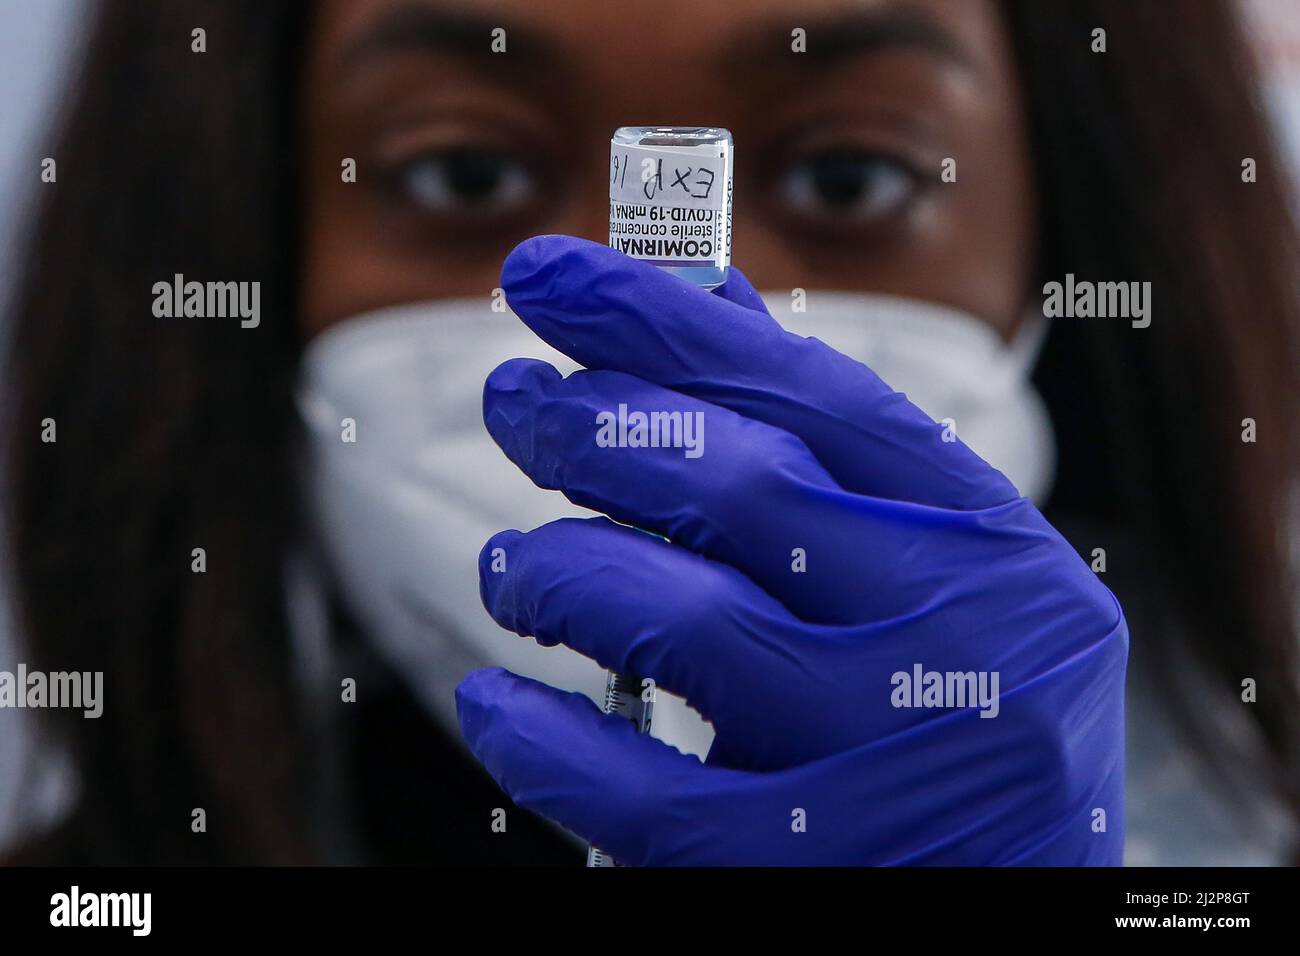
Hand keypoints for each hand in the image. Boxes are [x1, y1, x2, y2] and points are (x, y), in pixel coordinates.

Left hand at [456, 235, 1127, 864]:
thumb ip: (829, 451)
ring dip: (562, 572)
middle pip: (741, 485)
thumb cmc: (962, 721)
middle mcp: (966, 639)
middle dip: (594, 426)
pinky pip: (652, 798)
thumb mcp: (935, 575)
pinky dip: (550, 745)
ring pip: (685, 623)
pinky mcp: (822, 869)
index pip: (814, 394)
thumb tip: (705, 302)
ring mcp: (897, 761)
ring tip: (512, 563)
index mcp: (993, 546)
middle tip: (514, 403)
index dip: (664, 322)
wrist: (1019, 906)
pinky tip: (498, 707)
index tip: (547, 276)